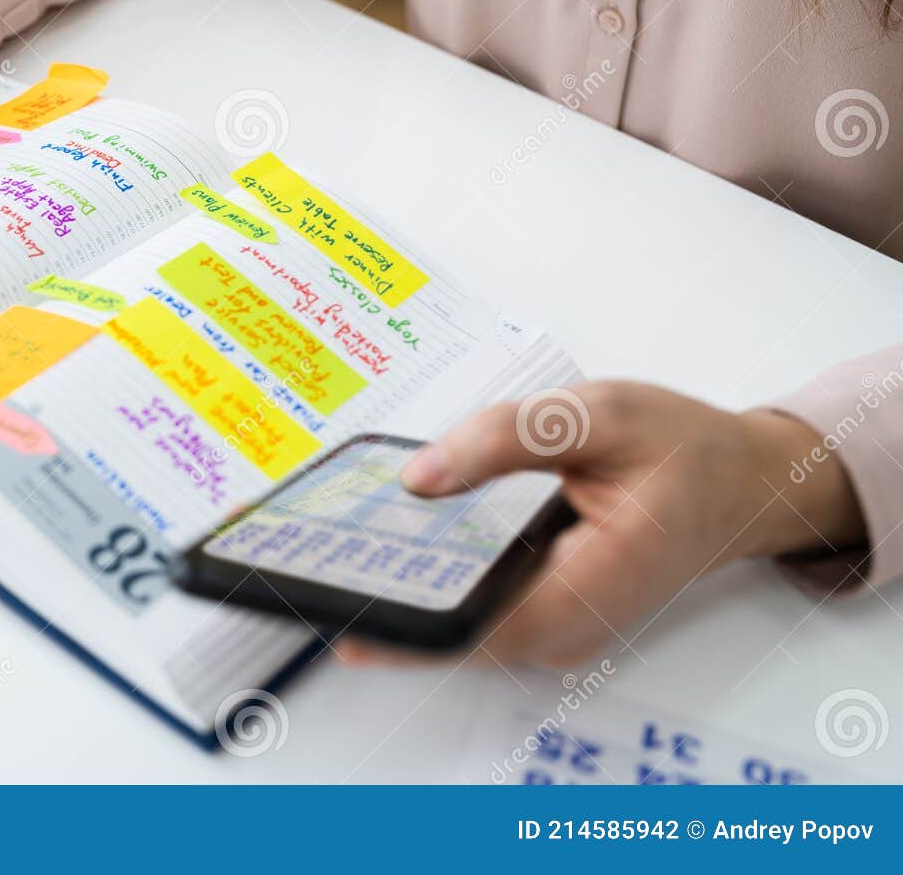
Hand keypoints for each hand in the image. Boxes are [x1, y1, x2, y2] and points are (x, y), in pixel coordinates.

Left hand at [344, 381, 865, 667]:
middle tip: (307, 565)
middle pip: (461, 635)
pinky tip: (387, 549)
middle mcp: (574, 624)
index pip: (482, 627)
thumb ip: (509, 438)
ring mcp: (560, 628)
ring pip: (466, 628)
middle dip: (384, 609)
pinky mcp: (547, 613)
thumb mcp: (601, 413)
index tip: (339, 610)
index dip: (405, 628)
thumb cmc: (683, 449)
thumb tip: (420, 478)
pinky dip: (434, 585)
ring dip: (402, 599)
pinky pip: (480, 610)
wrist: (742, 483)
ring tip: (328, 553)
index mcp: (595, 582)